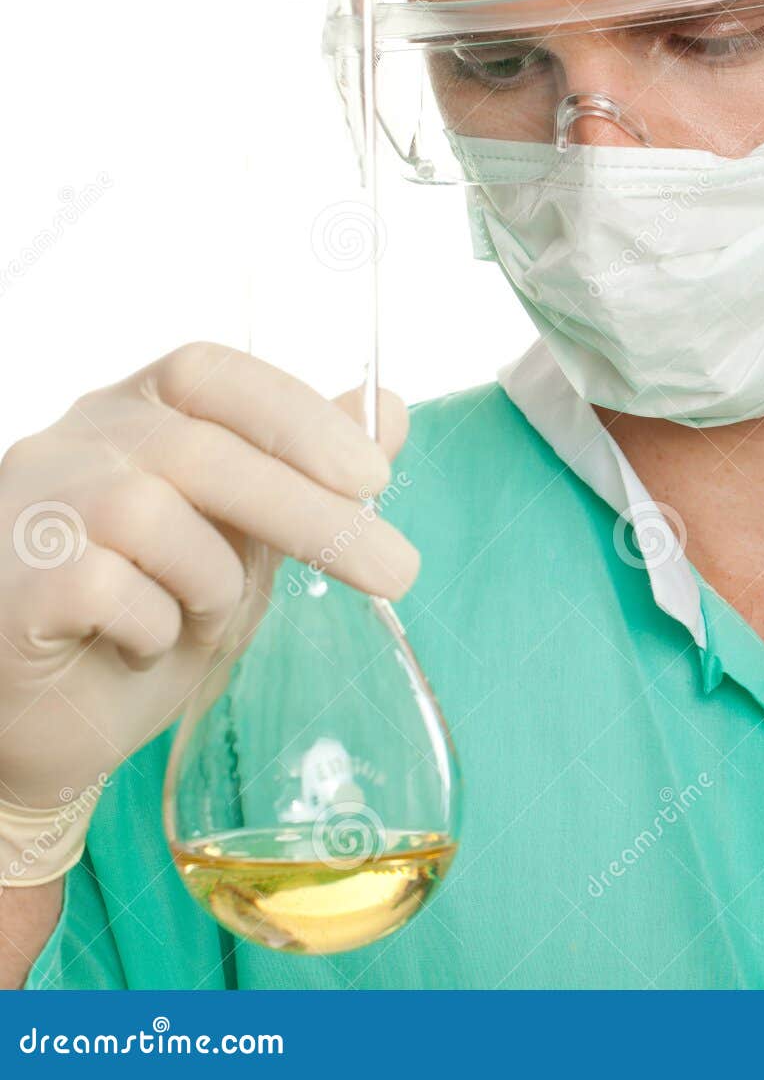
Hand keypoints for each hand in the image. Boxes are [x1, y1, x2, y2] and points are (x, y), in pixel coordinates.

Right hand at [0, 343, 417, 882]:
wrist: (55, 721)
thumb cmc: (152, 613)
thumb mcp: (248, 539)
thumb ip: (308, 474)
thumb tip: (390, 408)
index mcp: (137, 414)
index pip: (209, 373)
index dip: (295, 415)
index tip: (373, 475)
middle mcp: (75, 442)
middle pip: (200, 450)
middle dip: (311, 512)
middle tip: (395, 569)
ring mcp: (31, 507)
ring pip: (150, 512)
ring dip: (211, 582)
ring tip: (204, 620)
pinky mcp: (13, 581)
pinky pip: (102, 585)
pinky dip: (152, 625)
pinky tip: (142, 644)